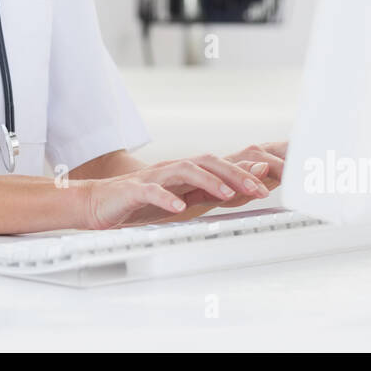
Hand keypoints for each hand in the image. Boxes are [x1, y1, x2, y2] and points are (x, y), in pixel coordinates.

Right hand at [80, 155, 269, 230]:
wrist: (99, 203)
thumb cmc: (143, 202)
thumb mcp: (184, 200)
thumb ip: (212, 194)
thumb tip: (246, 189)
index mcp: (186, 172)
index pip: (221, 165)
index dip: (246, 170)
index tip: (271, 179)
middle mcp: (173, 169)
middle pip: (208, 162)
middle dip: (236, 173)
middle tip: (259, 187)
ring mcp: (154, 178)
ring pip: (184, 170)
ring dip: (208, 181)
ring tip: (227, 194)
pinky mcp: (134, 190)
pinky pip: (152, 191)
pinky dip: (167, 198)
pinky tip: (179, 208)